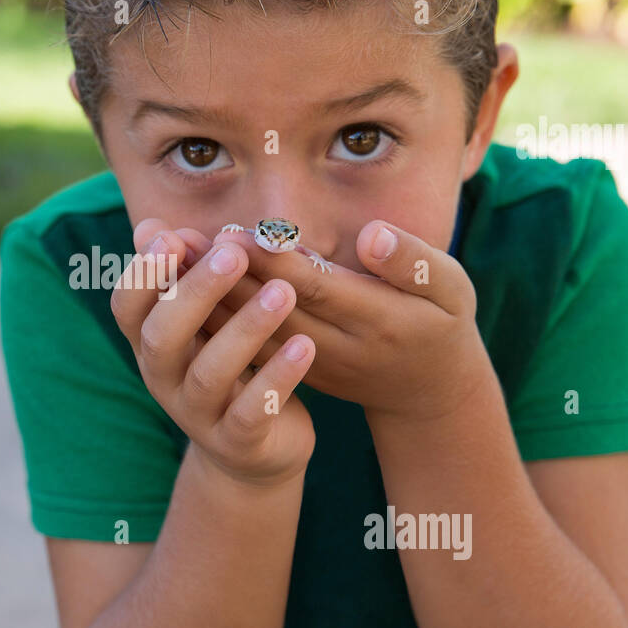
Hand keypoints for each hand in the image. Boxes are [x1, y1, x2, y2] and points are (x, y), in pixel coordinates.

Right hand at [110, 218, 317, 485]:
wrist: (253, 454)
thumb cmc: (229, 369)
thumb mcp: (203, 324)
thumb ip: (183, 278)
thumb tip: (150, 224)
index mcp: (151, 344)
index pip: (127, 309)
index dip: (142, 275)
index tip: (172, 237)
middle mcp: (164, 380)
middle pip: (162, 336)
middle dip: (196, 292)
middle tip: (234, 253)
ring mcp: (198, 415)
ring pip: (211, 373)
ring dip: (245, 328)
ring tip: (283, 293)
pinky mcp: (238, 442)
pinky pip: (253, 412)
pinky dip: (277, 378)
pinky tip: (305, 346)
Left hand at [199, 220, 491, 422]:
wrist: (430, 393)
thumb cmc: (441, 323)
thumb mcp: (450, 289)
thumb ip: (412, 261)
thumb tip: (372, 236)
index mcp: (379, 321)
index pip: (315, 288)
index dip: (273, 263)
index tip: (236, 234)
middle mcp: (340, 348)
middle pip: (273, 311)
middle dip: (227, 278)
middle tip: (185, 242)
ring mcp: (314, 366)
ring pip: (254, 331)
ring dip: (213, 299)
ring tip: (176, 260)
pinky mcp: (297, 372)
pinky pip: (252, 344)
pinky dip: (219, 318)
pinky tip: (187, 290)